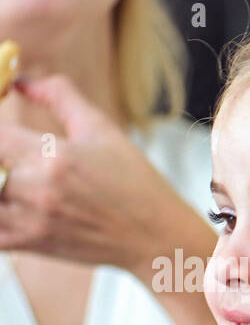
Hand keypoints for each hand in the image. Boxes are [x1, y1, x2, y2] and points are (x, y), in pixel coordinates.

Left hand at [0, 75, 200, 267]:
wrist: (157, 238)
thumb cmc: (135, 183)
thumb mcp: (102, 130)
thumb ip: (59, 97)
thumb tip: (22, 80)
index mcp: (52, 156)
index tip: (5, 131)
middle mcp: (36, 189)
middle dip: (0, 155)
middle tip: (10, 152)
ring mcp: (31, 221)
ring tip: (10, 176)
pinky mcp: (31, 244)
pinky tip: (9, 203)